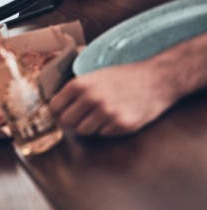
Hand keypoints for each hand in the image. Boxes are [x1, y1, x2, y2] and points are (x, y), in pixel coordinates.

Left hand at [49, 60, 177, 136]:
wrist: (156, 79)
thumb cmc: (123, 77)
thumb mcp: (94, 76)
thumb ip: (75, 90)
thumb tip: (54, 106)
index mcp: (81, 84)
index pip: (55, 107)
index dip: (58, 110)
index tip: (62, 111)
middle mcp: (92, 99)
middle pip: (66, 122)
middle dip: (72, 119)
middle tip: (81, 114)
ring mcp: (107, 114)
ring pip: (83, 130)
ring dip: (89, 125)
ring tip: (100, 114)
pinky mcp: (122, 125)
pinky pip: (103, 134)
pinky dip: (106, 128)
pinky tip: (116, 116)